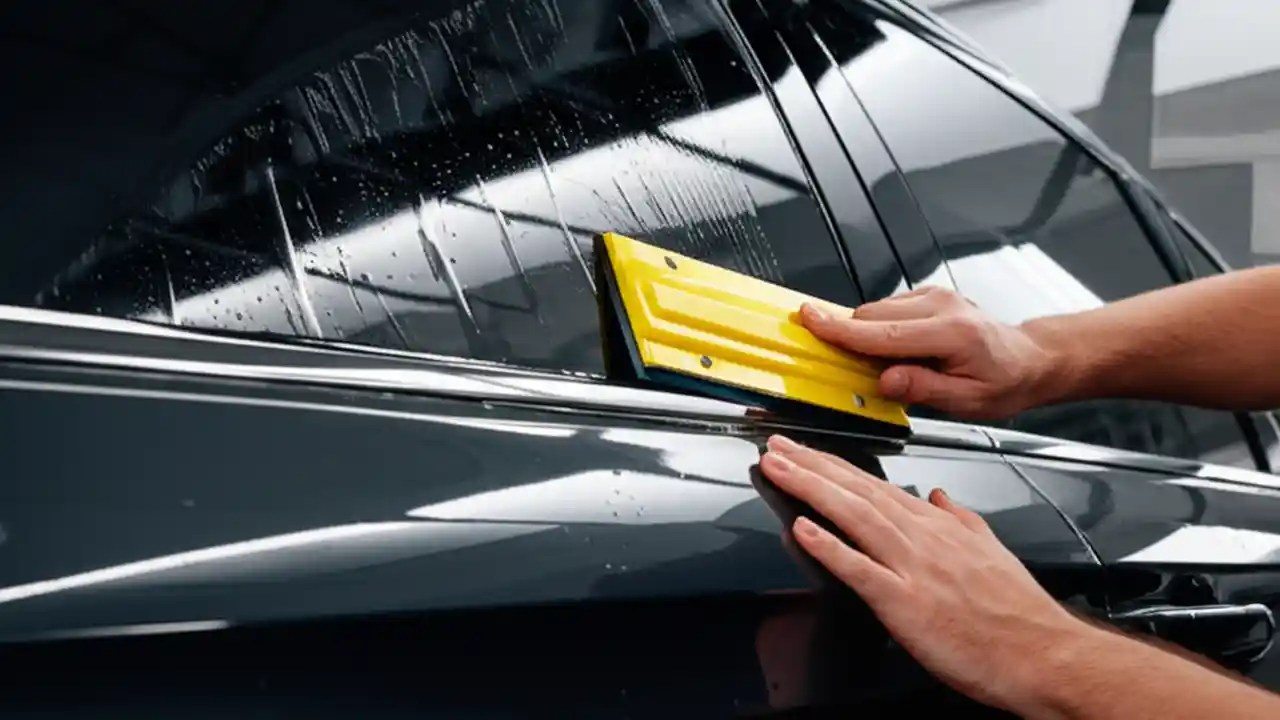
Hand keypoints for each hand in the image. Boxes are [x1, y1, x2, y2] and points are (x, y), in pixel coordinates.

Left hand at [760, 434, 1090, 714]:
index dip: (833, 465)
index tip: (804, 450)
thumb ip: (961, 520)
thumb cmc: (1017, 612)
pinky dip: (831, 547)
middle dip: (811, 465)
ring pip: (853, 515)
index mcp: (937, 526)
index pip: (874, 484)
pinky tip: (803, 529)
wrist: (1044, 653)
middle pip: (856, 490)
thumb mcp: (991, 549)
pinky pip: (860, 570)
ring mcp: (912, 567)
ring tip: (778, 469)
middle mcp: (921, 538)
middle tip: (774, 444)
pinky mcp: (906, 603)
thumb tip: (942, 497)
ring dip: (811, 488)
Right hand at [799, 286, 1057, 418]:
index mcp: (949, 333)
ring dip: (869, 336)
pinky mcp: (928, 295)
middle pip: (870, 316)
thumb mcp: (967, 401)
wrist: (1029, 359)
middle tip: (862, 371)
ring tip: (896, 364)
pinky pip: (887, 309)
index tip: (809, 320)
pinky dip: (882, 329)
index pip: (881, 333)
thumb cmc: (1004, 382)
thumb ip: (922, 388)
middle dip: (853, 341)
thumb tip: (885, 381)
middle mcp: (940, 306)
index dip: (839, 330)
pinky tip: (902, 350)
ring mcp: (934, 296)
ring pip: (875, 311)